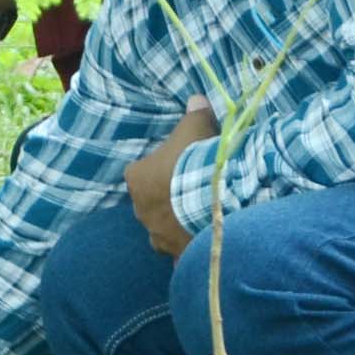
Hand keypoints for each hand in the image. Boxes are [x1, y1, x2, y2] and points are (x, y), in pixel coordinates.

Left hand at [126, 101, 218, 258]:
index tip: (175, 166)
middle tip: (190, 191)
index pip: (139, 172)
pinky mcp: (176, 255)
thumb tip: (196, 99)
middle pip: (150, 203)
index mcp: (138, 179)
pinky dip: (187, 250)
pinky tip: (202, 244)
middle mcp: (141, 211)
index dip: (156, 169)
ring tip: (199, 218)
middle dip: (166, 199)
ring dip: (175, 225)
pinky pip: (179, 255)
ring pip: (162, 231)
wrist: (216, 201)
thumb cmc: (197, 161)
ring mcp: (158, 236)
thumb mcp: (196, 128)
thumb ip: (195, 114)